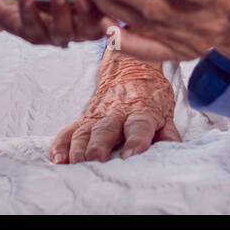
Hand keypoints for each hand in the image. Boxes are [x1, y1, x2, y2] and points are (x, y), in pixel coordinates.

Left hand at [0, 0, 108, 46]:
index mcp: (91, 17)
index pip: (106, 17)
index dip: (108, 9)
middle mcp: (76, 30)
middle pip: (88, 29)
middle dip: (86, 12)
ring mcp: (54, 35)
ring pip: (62, 31)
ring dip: (60, 10)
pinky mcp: (32, 35)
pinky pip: (32, 27)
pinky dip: (30, 10)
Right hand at [50, 51, 179, 162]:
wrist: (130, 66)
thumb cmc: (150, 95)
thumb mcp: (165, 109)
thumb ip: (168, 132)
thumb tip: (173, 150)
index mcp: (140, 111)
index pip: (139, 125)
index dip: (136, 139)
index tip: (132, 154)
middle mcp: (116, 113)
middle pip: (106, 129)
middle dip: (99, 144)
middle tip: (96, 159)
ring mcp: (97, 115)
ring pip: (84, 131)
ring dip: (78, 147)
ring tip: (74, 163)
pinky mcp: (84, 118)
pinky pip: (68, 131)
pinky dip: (60, 144)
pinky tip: (57, 158)